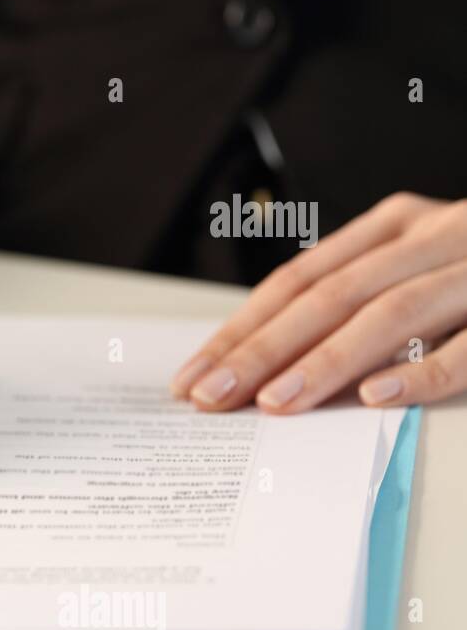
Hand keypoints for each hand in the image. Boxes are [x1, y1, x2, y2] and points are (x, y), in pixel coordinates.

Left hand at [171, 192, 466, 412]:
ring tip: (275, 403)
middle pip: (331, 295)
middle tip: (212, 397)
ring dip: (328, 361)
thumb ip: (358, 300)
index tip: (193, 376)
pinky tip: (377, 398)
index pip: (299, 279)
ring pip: (392, 312)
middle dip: (262, 348)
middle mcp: (435, 235)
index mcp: (397, 225)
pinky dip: (424, 369)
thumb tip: (265, 364)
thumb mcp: (419, 267)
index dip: (241, 327)